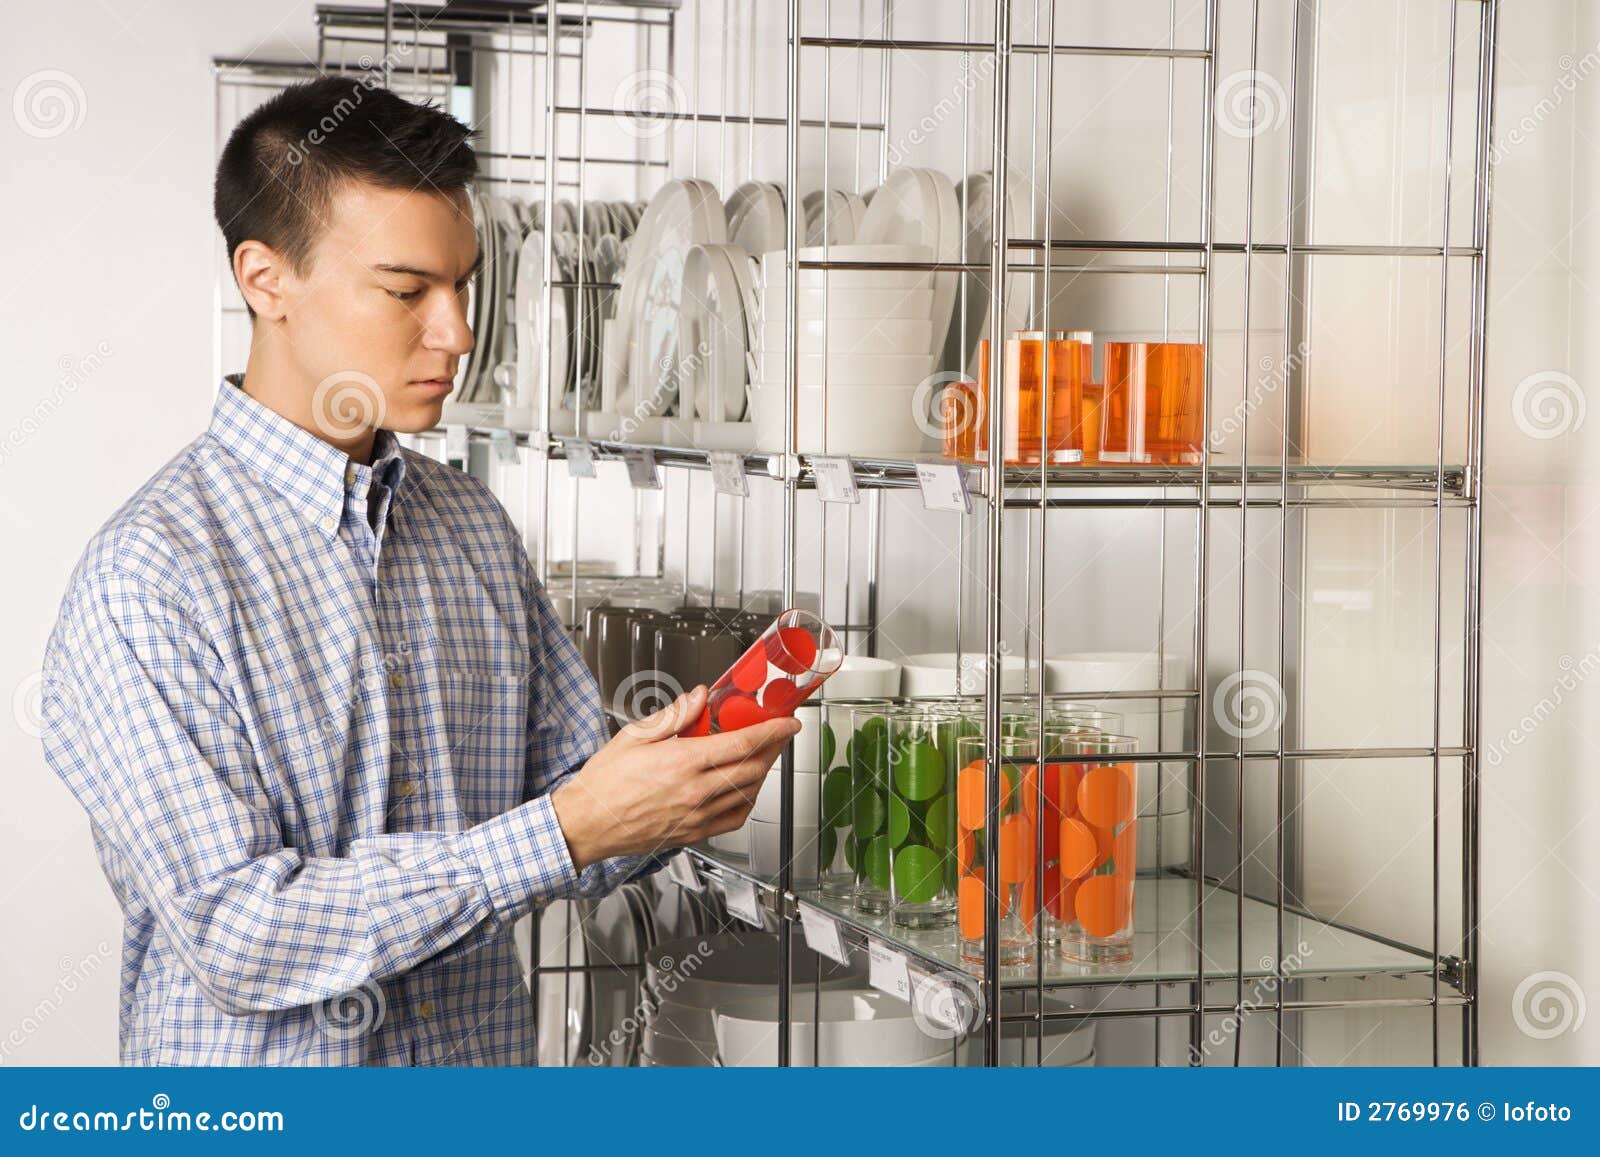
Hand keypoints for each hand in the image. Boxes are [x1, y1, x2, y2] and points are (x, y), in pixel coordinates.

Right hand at [550, 685, 801, 869]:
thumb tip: (699, 697)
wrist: (585, 824)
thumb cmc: (604, 784)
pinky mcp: (693, 833)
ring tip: (763, 755)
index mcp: (682, 762)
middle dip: (775, 748)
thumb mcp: (634, 735)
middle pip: (754, 768)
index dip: (772, 731)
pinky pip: (734, 818)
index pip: (742, 744)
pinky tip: (744, 789)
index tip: (787, 722)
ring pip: (748, 793)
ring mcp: (697, 816)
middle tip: (780, 734)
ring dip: (763, 772)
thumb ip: (674, 715)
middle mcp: (695, 792)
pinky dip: (748, 801)